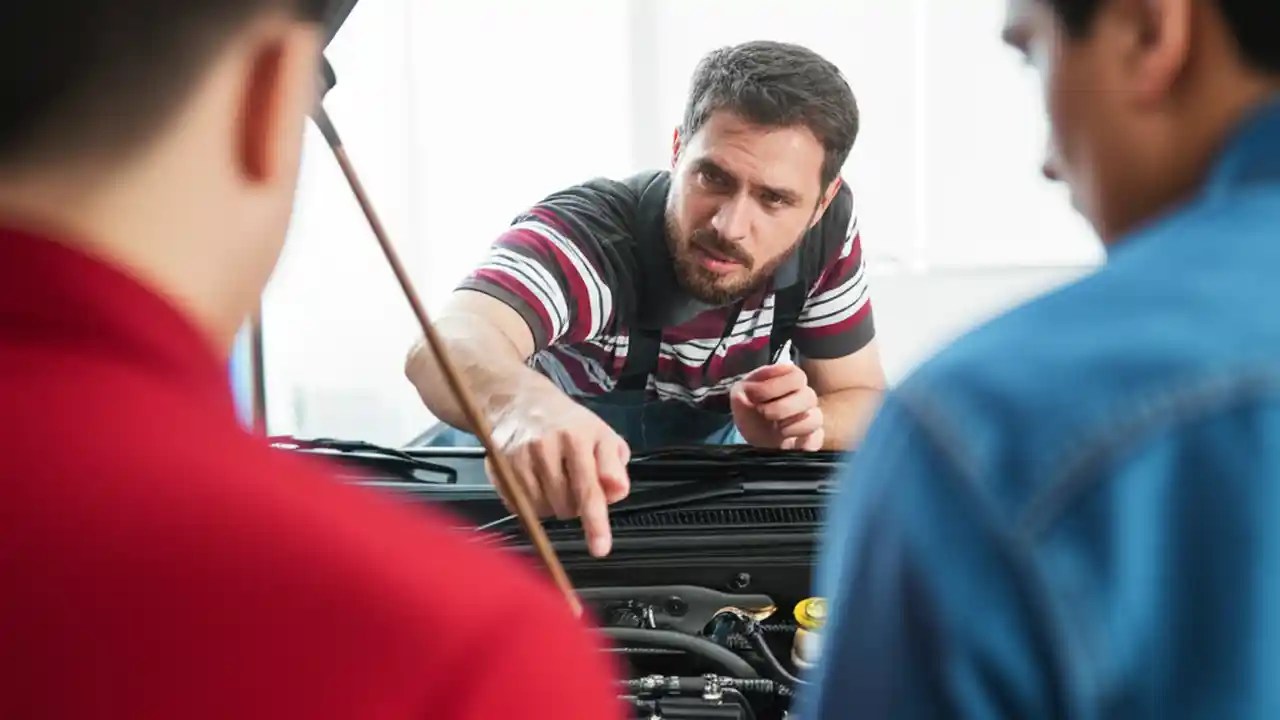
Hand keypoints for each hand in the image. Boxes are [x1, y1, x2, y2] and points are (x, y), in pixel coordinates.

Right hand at [485, 389, 630, 556]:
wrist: (517, 400)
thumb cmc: (566, 422)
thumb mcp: (600, 434)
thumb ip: (614, 465)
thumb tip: (616, 493)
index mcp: (578, 436)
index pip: (590, 489)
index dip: (596, 522)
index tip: (600, 548)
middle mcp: (546, 446)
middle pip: (567, 506)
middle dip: (575, 506)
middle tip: (573, 484)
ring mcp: (519, 458)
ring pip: (544, 510)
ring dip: (553, 505)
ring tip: (553, 480)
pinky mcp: (499, 468)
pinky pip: (521, 506)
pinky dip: (532, 503)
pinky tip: (535, 481)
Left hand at [730, 364, 824, 450]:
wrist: (754, 436)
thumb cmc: (750, 411)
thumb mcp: (740, 399)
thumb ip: (741, 392)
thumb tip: (743, 394)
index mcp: (789, 380)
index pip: (796, 376)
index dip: (775, 386)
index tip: (755, 395)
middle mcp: (803, 396)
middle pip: (809, 396)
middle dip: (783, 407)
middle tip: (765, 413)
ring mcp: (810, 417)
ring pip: (815, 418)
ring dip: (793, 426)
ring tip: (778, 430)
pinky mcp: (812, 438)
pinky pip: (817, 439)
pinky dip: (804, 443)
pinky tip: (788, 442)